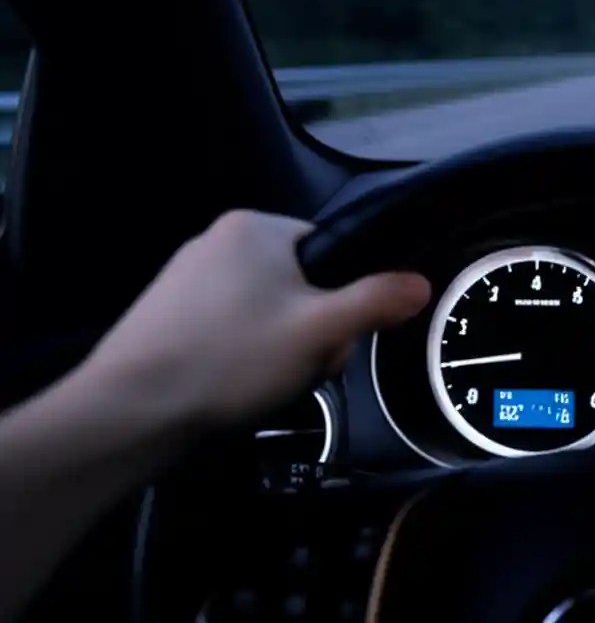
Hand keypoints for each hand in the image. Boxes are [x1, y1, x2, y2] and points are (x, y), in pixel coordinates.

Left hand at [77, 210, 430, 429]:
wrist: (130, 412)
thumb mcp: (319, 333)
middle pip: (300, 283)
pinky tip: (232, 385)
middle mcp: (217, 240)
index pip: (329, 251)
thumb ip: (375, 302)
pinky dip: (241, 356)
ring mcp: (186, 277)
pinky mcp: (167, 314)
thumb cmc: (230, 360)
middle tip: (299, 367)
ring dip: (279, 348)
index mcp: (254, 227)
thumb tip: (421, 282)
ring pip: (267, 311)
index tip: (332, 337)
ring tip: (262, 382)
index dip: (344, 297)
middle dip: (310, 330)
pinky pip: (230, 328)